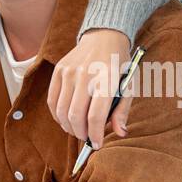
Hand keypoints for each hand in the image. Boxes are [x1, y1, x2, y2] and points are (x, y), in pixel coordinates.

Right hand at [46, 28, 133, 148]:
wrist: (104, 37)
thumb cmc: (119, 66)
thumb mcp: (129, 86)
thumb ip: (122, 110)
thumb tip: (119, 132)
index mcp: (106, 79)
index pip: (95, 115)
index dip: (95, 135)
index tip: (97, 144)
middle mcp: (85, 74)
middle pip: (75, 116)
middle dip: (81, 133)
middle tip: (87, 138)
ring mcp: (69, 72)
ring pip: (62, 111)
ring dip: (68, 127)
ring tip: (77, 130)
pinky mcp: (59, 71)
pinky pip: (53, 101)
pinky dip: (58, 115)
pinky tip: (66, 119)